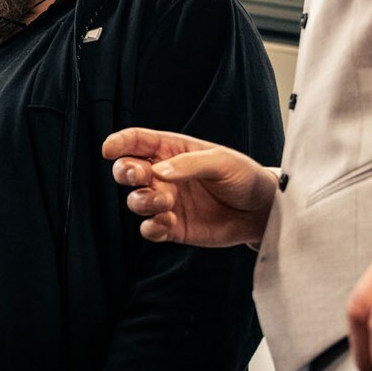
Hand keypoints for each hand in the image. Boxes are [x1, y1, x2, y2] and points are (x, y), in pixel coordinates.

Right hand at [103, 128, 276, 247]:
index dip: (120, 143)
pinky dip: (152, 227)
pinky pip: (149, 229)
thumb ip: (189, 164)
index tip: (109, 150)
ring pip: (135, 201)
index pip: (137, 141)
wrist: (262, 211)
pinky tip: (168, 222)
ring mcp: (167, 202)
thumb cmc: (244, 177)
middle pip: (127, 170)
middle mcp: (164, 175)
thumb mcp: (222, 161)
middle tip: (140, 176)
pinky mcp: (173, 227)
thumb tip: (159, 171)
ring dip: (143, 201)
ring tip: (167, 202)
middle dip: (125, 172)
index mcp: (173, 151)